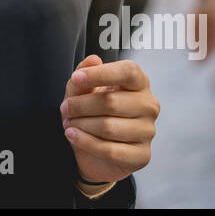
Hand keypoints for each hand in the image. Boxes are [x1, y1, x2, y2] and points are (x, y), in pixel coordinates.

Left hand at [60, 54, 158, 184]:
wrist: (95, 149)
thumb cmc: (92, 112)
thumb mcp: (82, 90)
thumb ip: (84, 74)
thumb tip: (93, 60)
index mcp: (140, 83)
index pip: (128, 72)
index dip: (101, 74)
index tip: (76, 78)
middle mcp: (149, 105)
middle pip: (111, 102)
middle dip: (80, 105)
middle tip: (65, 108)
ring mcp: (148, 131)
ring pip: (108, 127)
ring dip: (81, 125)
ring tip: (68, 123)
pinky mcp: (142, 155)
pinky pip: (110, 150)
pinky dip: (85, 142)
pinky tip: (72, 135)